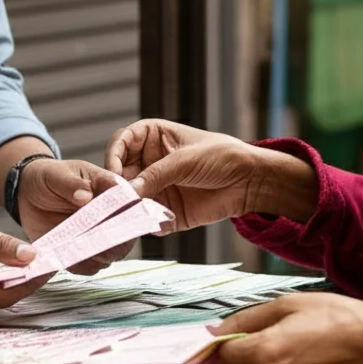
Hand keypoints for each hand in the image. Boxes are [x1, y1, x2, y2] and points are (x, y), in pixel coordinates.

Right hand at [0, 207, 48, 314]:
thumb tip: (31, 256)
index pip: (9, 290)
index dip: (35, 279)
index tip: (54, 261)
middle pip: (6, 300)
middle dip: (30, 283)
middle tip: (53, 260)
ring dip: (19, 285)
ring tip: (39, 263)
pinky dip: (3, 286)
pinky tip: (15, 270)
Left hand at [16, 158, 132, 273]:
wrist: (26, 193)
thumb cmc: (47, 177)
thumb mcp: (56, 175)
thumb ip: (71, 184)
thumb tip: (85, 196)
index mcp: (106, 187)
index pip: (126, 200)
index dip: (126, 211)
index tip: (114, 218)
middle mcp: (107, 213)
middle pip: (126, 232)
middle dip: (114, 239)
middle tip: (94, 238)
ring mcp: (95, 233)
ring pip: (112, 253)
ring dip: (97, 255)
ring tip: (76, 247)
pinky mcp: (82, 250)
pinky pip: (91, 266)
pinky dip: (82, 265)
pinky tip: (67, 256)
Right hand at [106, 119, 317, 230]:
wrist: (249, 182)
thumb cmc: (222, 156)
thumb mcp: (186, 160)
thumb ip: (156, 175)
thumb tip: (128, 192)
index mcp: (151, 138)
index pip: (121, 143)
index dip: (113, 156)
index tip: (113, 173)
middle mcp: (148, 162)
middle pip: (119, 174)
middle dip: (116, 188)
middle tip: (115, 201)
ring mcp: (155, 187)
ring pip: (129, 199)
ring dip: (126, 209)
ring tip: (128, 217)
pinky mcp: (165, 211)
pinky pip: (146, 220)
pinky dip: (143, 224)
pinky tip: (149, 226)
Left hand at [214, 294, 362, 363]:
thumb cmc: (334, 317)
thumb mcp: (287, 304)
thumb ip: (248, 318)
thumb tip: (218, 330)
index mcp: (264, 355)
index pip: (225, 354)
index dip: (231, 339)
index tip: (245, 330)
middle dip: (248, 353)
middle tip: (277, 334)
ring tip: (296, 347)